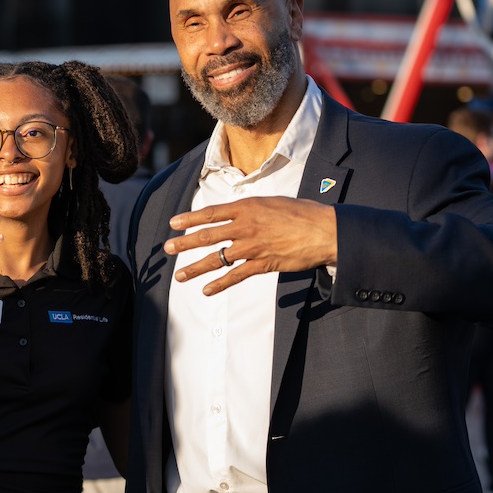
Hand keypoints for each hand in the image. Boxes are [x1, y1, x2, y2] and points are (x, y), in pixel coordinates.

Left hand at [164, 196, 336, 295]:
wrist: (324, 231)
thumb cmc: (302, 213)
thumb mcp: (272, 202)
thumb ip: (252, 209)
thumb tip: (237, 213)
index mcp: (247, 207)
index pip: (211, 213)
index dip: (190, 219)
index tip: (173, 223)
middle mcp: (246, 226)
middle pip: (208, 236)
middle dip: (185, 243)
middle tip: (167, 248)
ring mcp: (253, 247)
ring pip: (217, 259)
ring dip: (196, 268)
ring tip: (179, 276)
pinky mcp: (263, 264)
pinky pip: (236, 276)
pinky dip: (220, 284)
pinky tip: (206, 290)